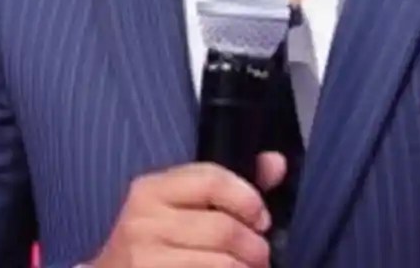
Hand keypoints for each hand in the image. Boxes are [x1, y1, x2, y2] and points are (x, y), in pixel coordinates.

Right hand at [90, 152, 287, 267]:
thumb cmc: (156, 240)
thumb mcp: (181, 205)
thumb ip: (228, 185)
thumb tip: (276, 163)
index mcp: (151, 190)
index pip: (212, 179)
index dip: (248, 199)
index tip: (261, 219)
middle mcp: (144, 221)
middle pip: (223, 228)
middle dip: (254, 246)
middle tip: (259, 256)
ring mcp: (146, 258)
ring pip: (223, 263)